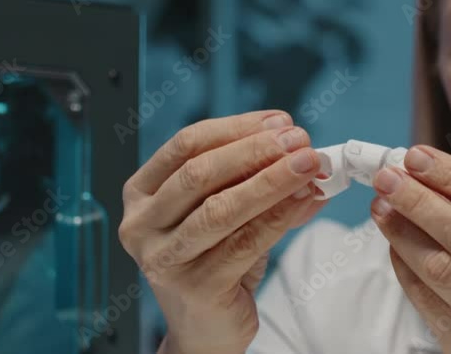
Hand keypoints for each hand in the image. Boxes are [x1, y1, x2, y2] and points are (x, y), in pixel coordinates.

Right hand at [118, 110, 327, 353]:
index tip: (282, 122)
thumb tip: (303, 153)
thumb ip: (256, 180)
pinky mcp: (193, 288)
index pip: (186, 145)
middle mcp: (141, 225)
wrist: (208, 328)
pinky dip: (278, 218)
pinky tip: (303, 201)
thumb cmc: (216, 261)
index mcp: (142, 193)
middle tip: (301, 141)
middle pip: (199, 173)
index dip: (237, 129)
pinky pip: (243, 244)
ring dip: (271, 181)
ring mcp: (163, 259)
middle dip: (256, 151)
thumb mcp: (230, 212)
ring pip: (221, 208)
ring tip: (309, 166)